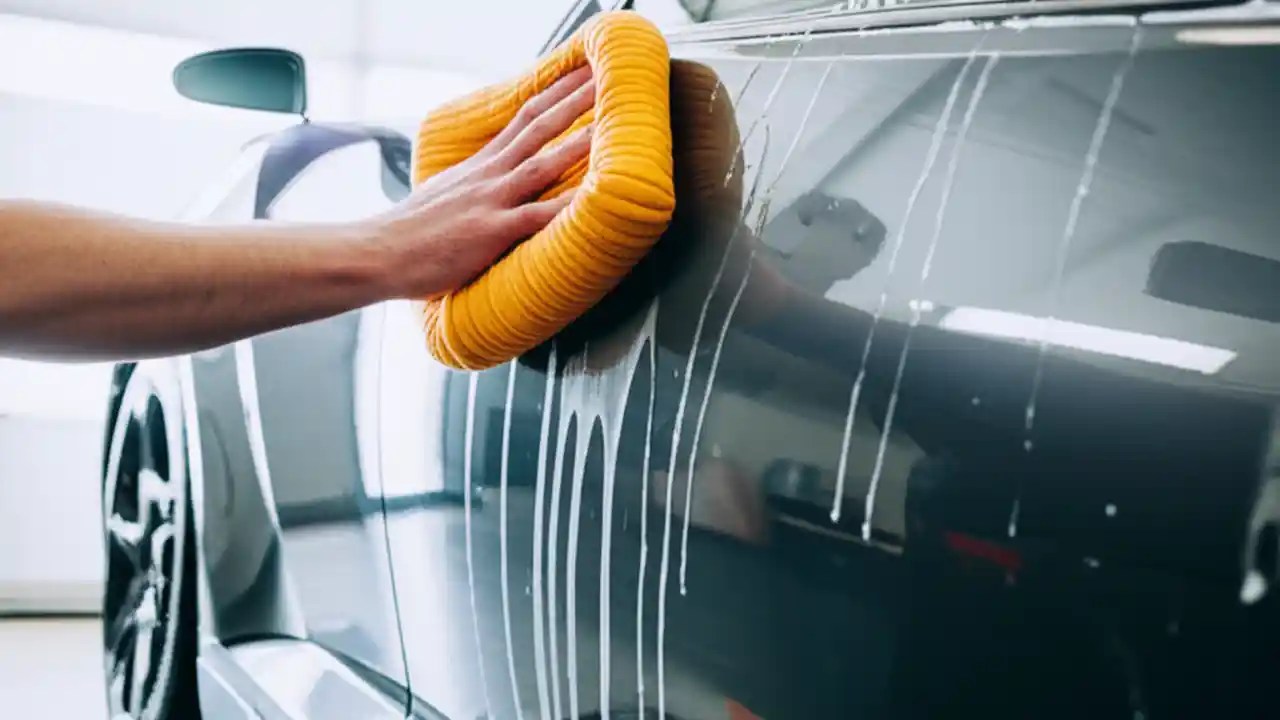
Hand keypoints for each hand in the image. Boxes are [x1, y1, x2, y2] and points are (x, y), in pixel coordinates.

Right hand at [370, 67, 595, 298]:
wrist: (378, 252)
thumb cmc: (412, 232)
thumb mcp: (446, 193)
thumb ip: (475, 183)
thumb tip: (492, 180)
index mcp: (481, 165)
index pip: (525, 117)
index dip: (556, 94)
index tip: (583, 74)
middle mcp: (489, 174)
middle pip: (538, 127)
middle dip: (575, 100)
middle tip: (607, 77)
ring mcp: (490, 201)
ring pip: (542, 164)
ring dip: (579, 143)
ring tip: (611, 125)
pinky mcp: (490, 232)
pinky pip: (537, 217)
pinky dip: (567, 207)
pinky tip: (594, 201)